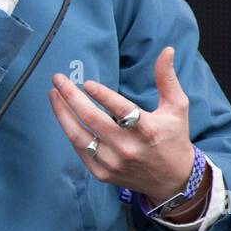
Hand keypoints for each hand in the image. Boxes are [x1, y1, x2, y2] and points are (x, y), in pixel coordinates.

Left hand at [47, 45, 194, 203]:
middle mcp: (128, 149)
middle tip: (59, 80)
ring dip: (63, 114)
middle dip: (71, 97)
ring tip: (53, 95)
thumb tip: (166, 50)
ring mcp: (113, 163)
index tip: (87, 83)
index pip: (122, 110)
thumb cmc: (173, 138)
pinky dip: (70, 131)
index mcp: (148, 131)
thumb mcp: (177, 107)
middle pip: (93, 120)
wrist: (172, 180)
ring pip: (80, 137)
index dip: (103, 96)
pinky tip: (64, 116)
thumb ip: (167, 78)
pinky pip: (80, 150)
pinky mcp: (102, 173)